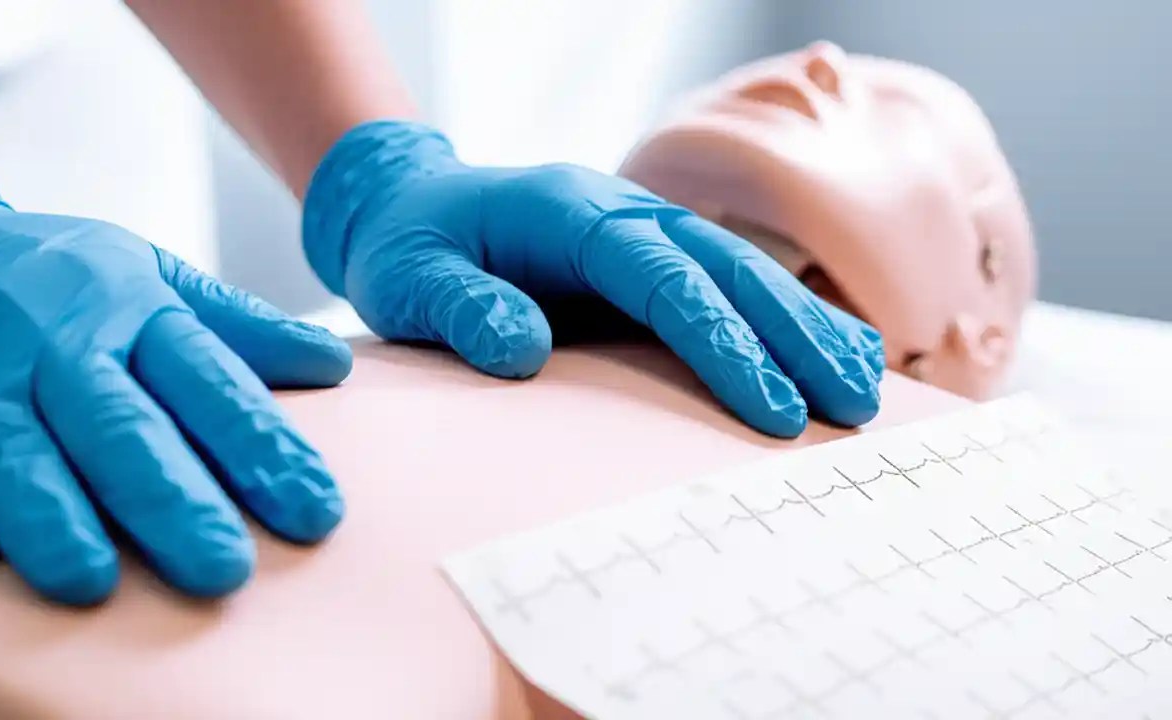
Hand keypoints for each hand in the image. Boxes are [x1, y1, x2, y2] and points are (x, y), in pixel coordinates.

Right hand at [0, 129, 349, 603]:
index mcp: (135, 310)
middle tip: (220, 568)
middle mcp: (57, 338)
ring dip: (48, 510)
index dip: (263, 448)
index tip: (314, 511)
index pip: (210, 383)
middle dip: (169, 497)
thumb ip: (237, 329)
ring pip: (9, 442)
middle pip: (117, 422)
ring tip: (91, 579)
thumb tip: (334, 365)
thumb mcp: (154, 282)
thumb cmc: (61, 277)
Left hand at [304, 122, 882, 436]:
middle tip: (849, 408)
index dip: (723, 343)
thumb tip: (523, 350)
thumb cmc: (410, 247)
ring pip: (746, 272)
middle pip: (730, 269)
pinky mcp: (653, 256)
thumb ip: (460, 308)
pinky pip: (731, 282)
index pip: (666, 279)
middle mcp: (626, 213)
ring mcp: (646, 229)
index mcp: (574, 214)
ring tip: (861, 390)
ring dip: (806, 328)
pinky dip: (786, 318)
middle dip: (793, 338)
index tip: (771, 408)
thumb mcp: (409, 279)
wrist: (410, 206)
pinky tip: (833, 352)